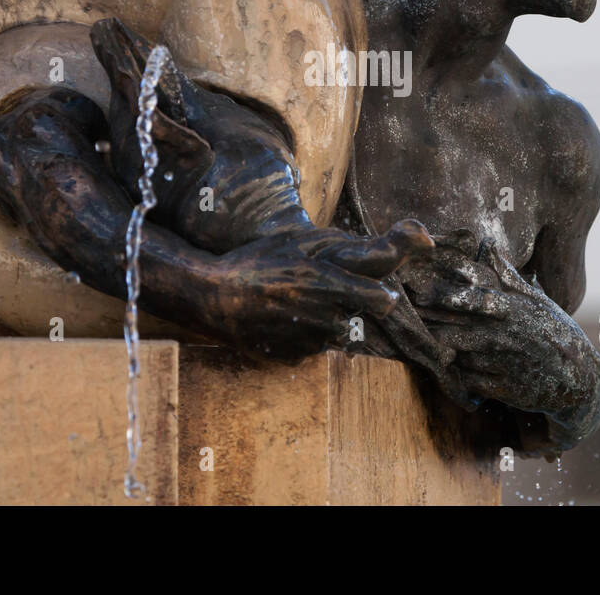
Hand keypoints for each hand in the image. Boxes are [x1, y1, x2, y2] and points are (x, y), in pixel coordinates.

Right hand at [195, 221, 433, 360]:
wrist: (215, 299)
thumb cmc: (256, 262)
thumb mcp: (295, 242)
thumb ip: (334, 245)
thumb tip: (365, 246)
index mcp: (326, 285)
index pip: (380, 301)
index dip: (384, 297)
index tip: (383, 294)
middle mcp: (322, 317)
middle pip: (358, 320)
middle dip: (350, 309)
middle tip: (329, 295)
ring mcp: (308, 341)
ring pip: (335, 335)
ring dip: (327, 323)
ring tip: (299, 305)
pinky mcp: (293, 357)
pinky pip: (311, 347)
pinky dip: (305, 336)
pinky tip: (283, 320)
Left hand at [397, 232, 599, 450]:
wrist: (577, 380)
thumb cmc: (553, 332)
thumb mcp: (535, 300)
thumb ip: (506, 275)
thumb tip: (487, 244)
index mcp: (514, 310)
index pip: (475, 300)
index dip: (445, 296)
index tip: (420, 290)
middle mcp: (506, 336)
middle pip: (457, 327)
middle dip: (430, 320)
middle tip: (405, 311)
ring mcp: (502, 365)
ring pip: (457, 354)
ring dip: (437, 345)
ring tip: (415, 334)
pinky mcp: (499, 389)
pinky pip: (466, 379)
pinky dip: (453, 371)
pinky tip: (440, 363)